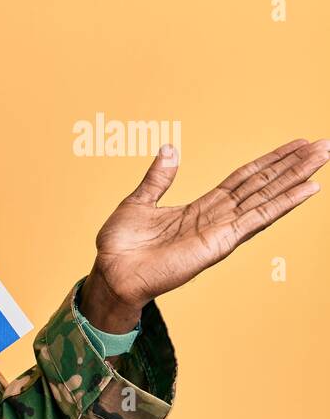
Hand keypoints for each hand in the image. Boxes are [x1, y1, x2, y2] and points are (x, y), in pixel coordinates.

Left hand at [81, 138, 327, 330]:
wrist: (111, 273)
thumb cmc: (121, 246)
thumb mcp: (139, 201)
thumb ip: (158, 178)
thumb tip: (170, 148)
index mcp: (202, 208)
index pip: (244, 179)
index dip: (269, 161)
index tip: (294, 145)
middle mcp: (218, 218)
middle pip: (264, 185)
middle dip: (293, 165)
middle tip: (323, 145)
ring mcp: (222, 231)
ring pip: (268, 197)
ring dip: (296, 178)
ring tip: (322, 157)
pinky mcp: (220, 243)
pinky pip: (257, 219)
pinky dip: (284, 203)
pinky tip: (308, 189)